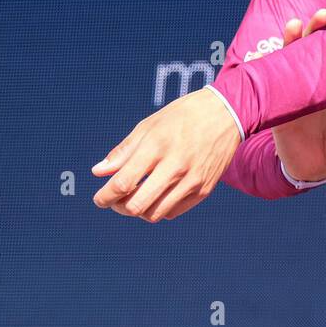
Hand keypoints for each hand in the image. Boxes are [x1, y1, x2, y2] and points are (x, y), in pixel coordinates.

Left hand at [91, 87, 239, 222]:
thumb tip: (98, 172)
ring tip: (134, 198)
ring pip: (154, 213)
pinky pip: (172, 212)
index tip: (99, 198)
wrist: (227, 113)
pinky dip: (158, 209)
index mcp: (157, 145)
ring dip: (138, 211)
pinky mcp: (204, 189)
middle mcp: (175, 165)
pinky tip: (156, 196)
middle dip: (119, 207)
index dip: (105, 196)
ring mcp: (192, 179)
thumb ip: (124, 151)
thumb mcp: (150, 125)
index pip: (123, 182)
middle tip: (115, 200)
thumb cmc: (183, 116)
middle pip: (137, 204)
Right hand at [271, 0, 325, 182]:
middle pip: (320, 35)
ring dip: (298, 34)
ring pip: (296, 48)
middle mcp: (320, 70)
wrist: (313, 167)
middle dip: (325, 18)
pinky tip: (272, 45)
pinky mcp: (280, 94)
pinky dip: (272, 56)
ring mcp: (298, 79)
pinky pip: (273, 71)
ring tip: (302, 24)